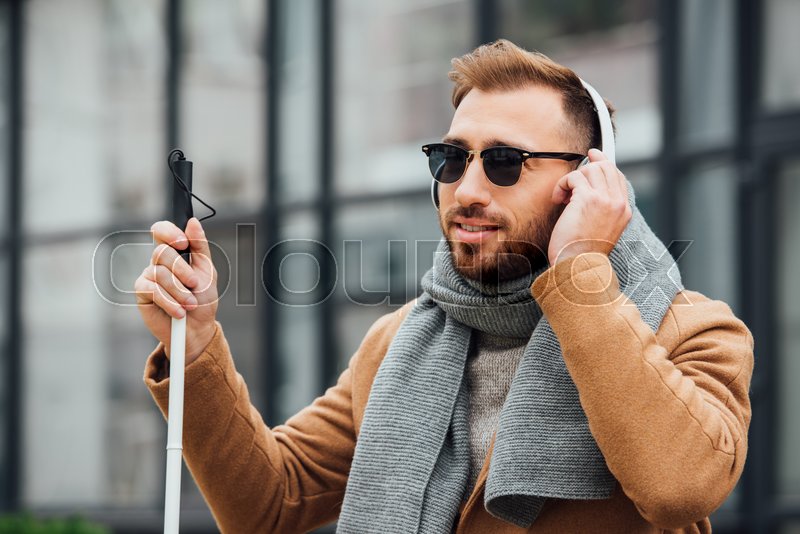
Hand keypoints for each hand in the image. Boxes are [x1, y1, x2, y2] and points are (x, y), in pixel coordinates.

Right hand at [135, 217, 218, 363]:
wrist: (197, 329)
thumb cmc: (203, 300)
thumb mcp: (207, 271)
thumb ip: (200, 246)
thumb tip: (192, 222)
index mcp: (175, 253)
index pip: (161, 231)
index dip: (168, 232)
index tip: (183, 243)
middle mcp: (158, 262)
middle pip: (162, 253)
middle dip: (182, 270)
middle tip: (195, 285)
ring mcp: (148, 277)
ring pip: (160, 273)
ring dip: (179, 291)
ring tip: (190, 304)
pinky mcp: (142, 293)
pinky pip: (152, 290)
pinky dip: (169, 302)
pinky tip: (179, 312)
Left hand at [547, 149, 631, 265]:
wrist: (579, 266)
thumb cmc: (583, 253)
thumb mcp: (602, 231)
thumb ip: (602, 210)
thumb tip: (587, 191)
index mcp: (624, 211)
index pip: (618, 177)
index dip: (605, 164)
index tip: (594, 157)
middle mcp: (618, 203)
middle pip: (606, 168)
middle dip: (587, 167)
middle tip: (572, 176)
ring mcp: (605, 199)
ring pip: (591, 169)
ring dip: (573, 179)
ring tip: (564, 196)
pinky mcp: (587, 198)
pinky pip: (574, 177)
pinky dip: (562, 185)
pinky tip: (558, 199)